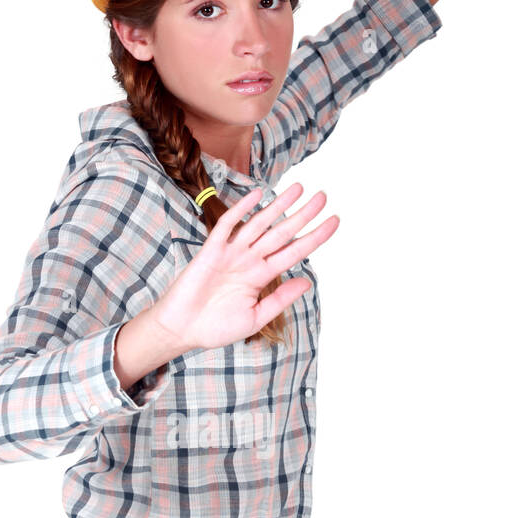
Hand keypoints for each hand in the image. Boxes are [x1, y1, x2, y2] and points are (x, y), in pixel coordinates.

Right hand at [150, 183, 339, 352]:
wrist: (182, 329)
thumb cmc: (216, 327)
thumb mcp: (255, 318)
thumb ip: (280, 299)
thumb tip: (307, 282)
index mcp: (261, 276)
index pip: (294, 251)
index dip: (314, 237)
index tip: (334, 222)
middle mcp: (250, 261)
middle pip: (281, 232)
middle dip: (302, 214)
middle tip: (323, 197)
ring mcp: (231, 253)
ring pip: (260, 224)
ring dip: (278, 206)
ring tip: (299, 188)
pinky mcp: (211, 251)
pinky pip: (228, 226)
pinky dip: (242, 210)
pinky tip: (258, 196)